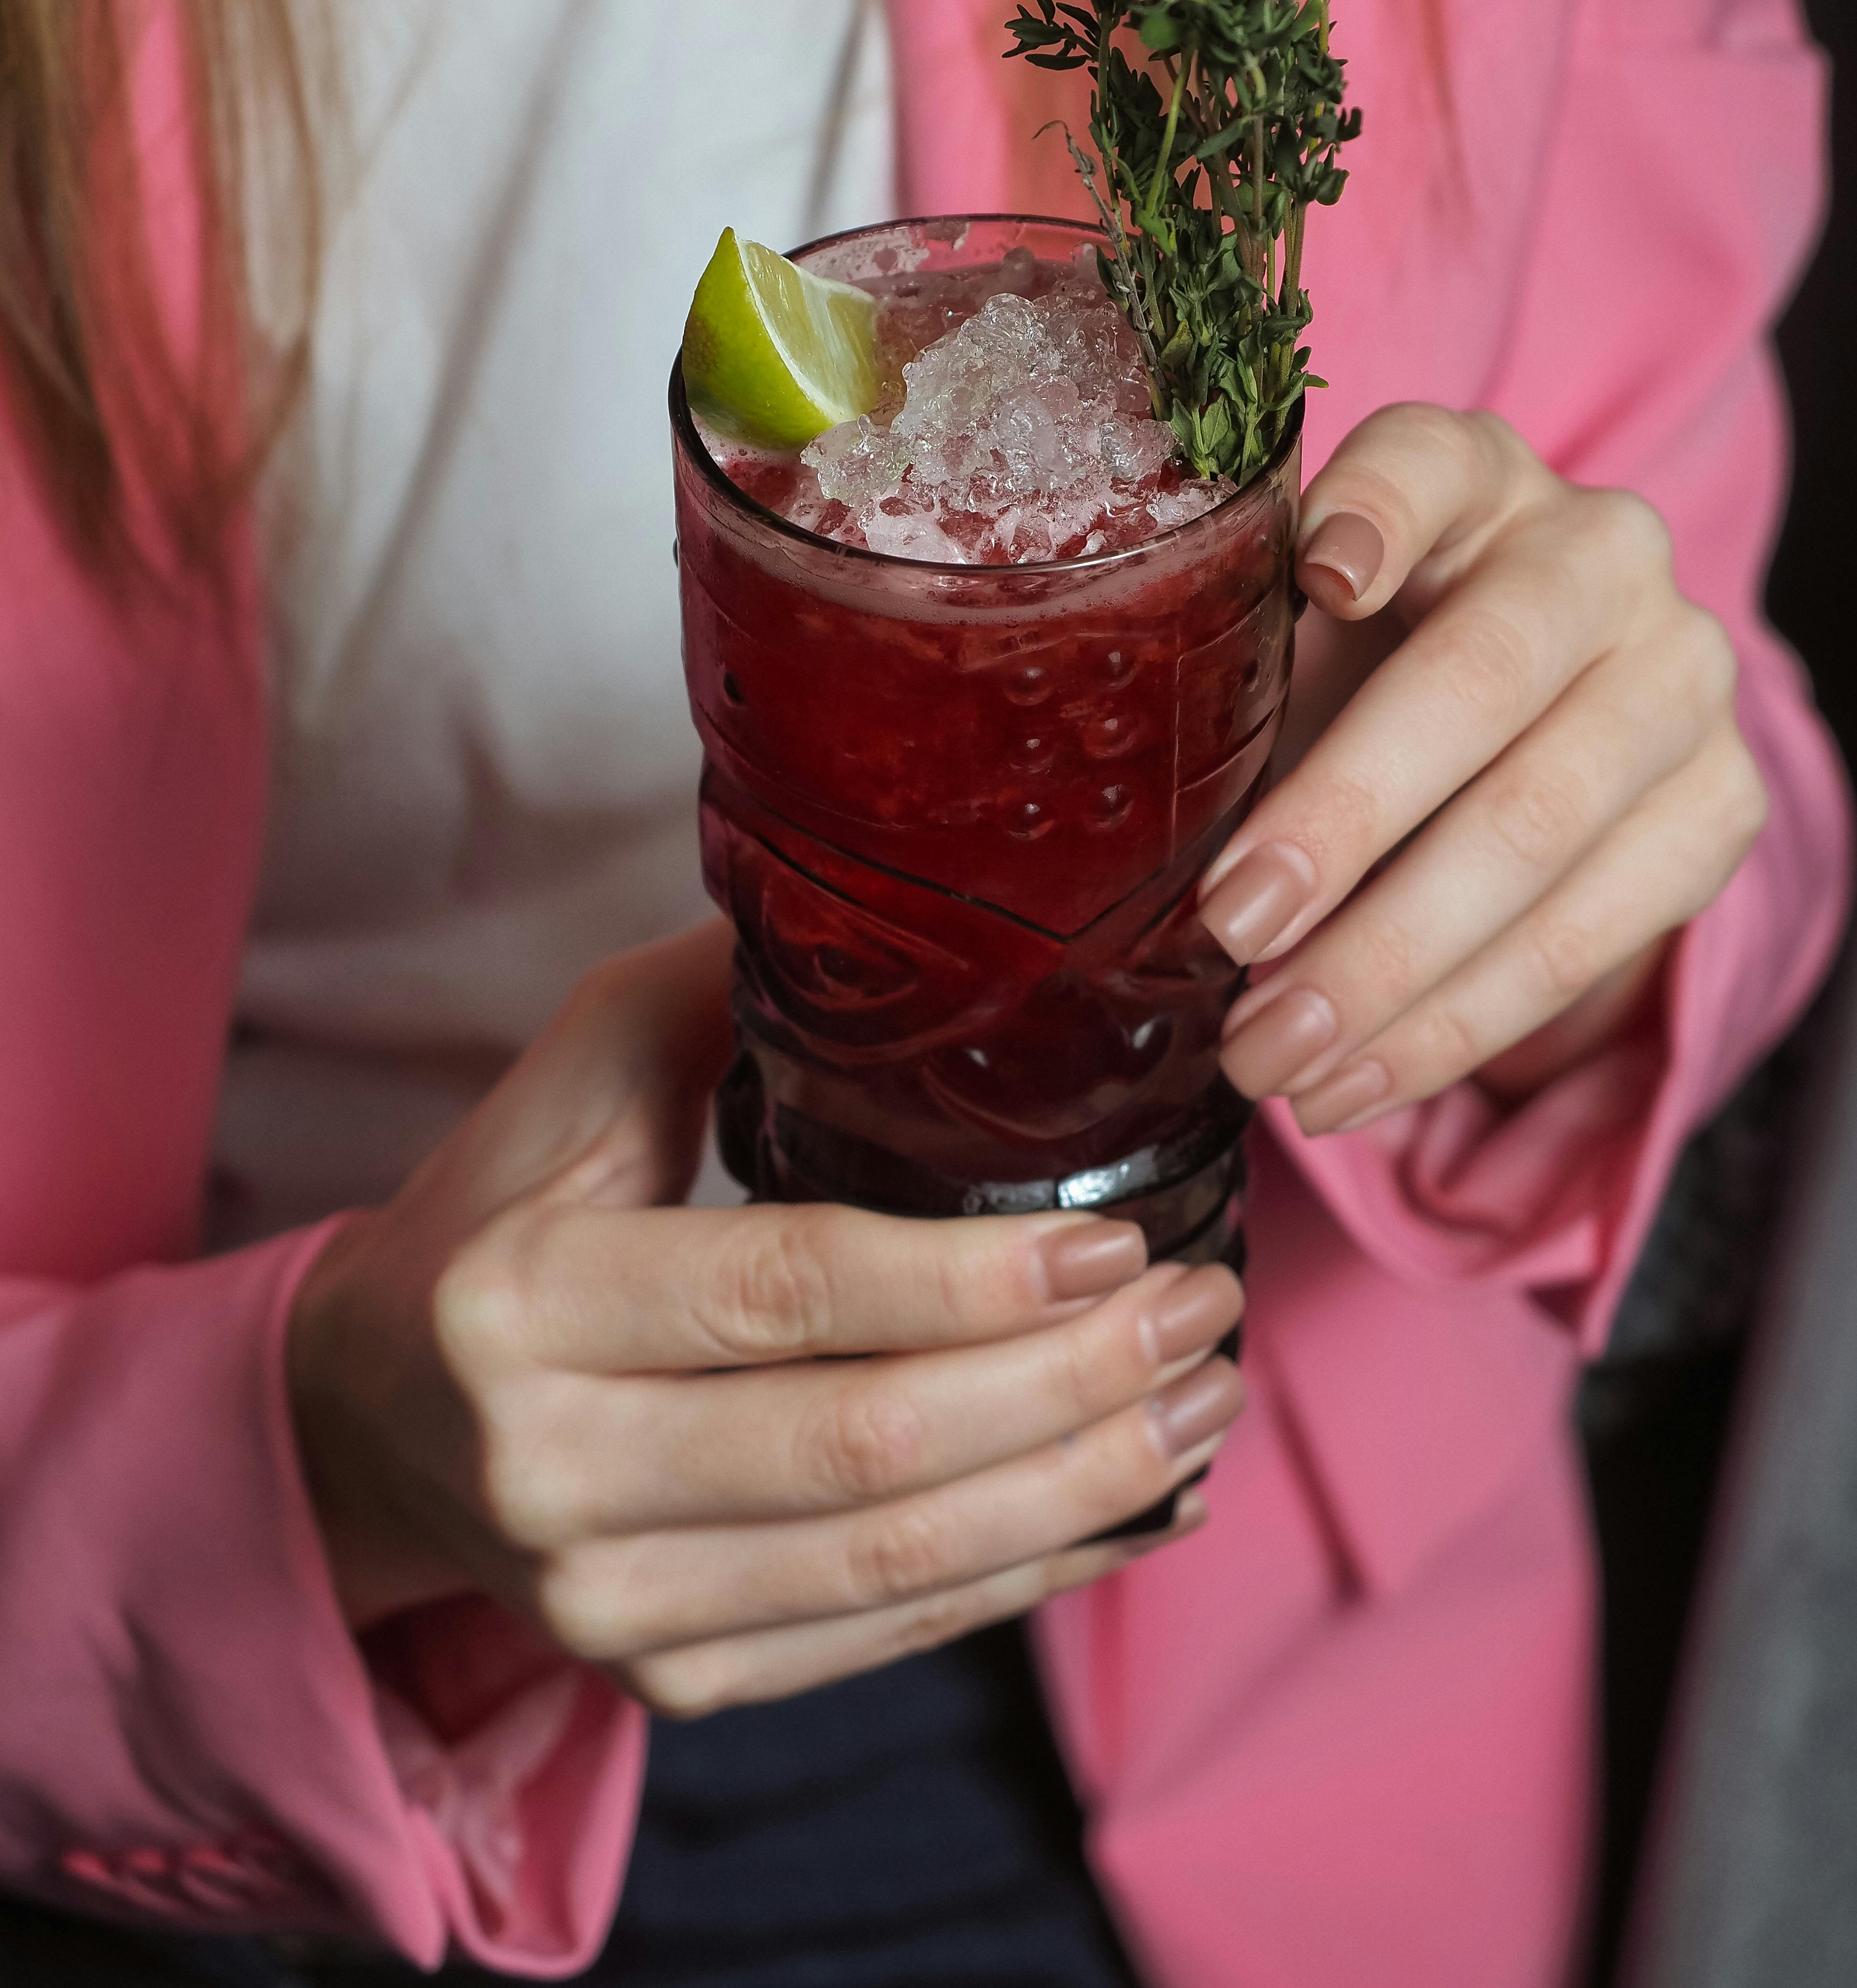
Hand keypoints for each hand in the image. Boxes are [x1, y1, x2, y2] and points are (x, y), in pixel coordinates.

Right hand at [287, 920, 1243, 1716]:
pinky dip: (1026, 1576)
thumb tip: (931, 916)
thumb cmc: (506, 1208)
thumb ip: (735, 991)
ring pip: (894, 1561)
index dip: (969, 1281)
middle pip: (864, 1447)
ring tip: (1203, 1406)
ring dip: (1081, 1490)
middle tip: (1203, 1314)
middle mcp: (553, 1471)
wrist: (380, 1418)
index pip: (785, 1291)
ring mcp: (608, 1601)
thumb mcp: (582, 1068)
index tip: (1119, 1243)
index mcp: (525, 1300)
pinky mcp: (667, 1678)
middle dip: (1069, 1386)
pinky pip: (882, 1637)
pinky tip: (1131, 1507)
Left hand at [1200, 406, 1766, 1132]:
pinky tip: (1351, 1084)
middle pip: (1480, 687)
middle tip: (1232, 930)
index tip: (1319, 576)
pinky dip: (1452, 1029)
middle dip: (1346, 825)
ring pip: (1539, 836)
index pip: (1429, 463)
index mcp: (1478, 477)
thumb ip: (1231, 661)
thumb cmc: (1369, 668)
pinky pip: (1590, 941)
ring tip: (1271, 1056)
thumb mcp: (1297, 635)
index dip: (1378, 512)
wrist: (1533, 731)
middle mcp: (1604, 556)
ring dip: (1388, 969)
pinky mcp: (1717, 807)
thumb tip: (1104, 807)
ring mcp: (1680, 681)